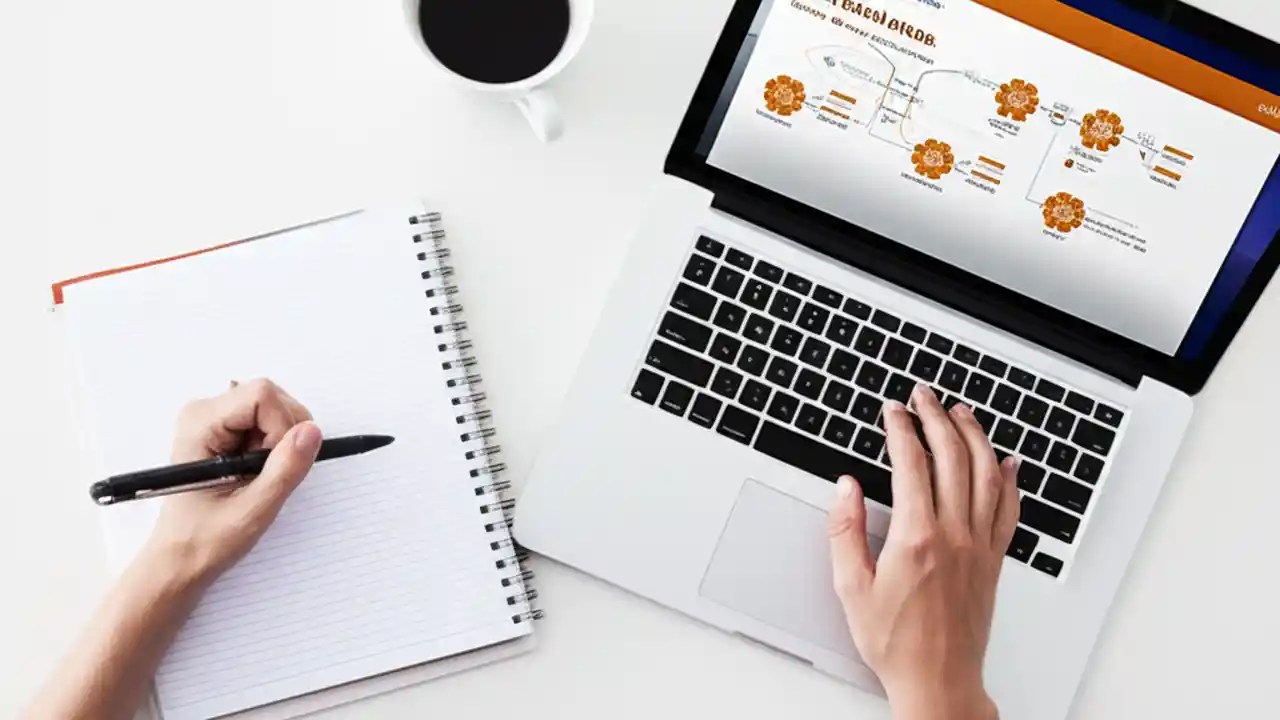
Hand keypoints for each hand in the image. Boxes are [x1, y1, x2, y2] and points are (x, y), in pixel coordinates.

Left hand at [147, 379, 322, 585]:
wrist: (179, 560)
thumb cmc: (204, 540)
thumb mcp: (253, 510)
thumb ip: (284, 469)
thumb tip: (312, 431)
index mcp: (199, 424)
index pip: (262, 395)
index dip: (281, 427)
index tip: (271, 464)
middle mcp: (203, 412)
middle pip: (270, 397)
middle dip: (284, 435)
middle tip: (264, 473)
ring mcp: (214, 418)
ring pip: (274, 408)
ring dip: (280, 443)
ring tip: (257, 475)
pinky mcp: (225, 428)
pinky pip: (268, 421)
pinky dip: (274, 447)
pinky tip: (254, 471)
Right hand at [828, 385, 1019, 719]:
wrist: (937, 681)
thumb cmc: (894, 643)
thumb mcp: (850, 587)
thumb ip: (844, 531)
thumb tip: (845, 488)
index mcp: (916, 538)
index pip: (911, 464)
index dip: (901, 429)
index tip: (893, 410)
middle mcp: (954, 536)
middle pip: (952, 458)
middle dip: (936, 418)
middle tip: (924, 397)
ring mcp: (979, 547)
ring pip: (986, 475)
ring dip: (974, 437)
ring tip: (961, 413)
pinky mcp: (993, 561)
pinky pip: (1008, 510)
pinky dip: (1010, 479)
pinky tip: (1007, 462)